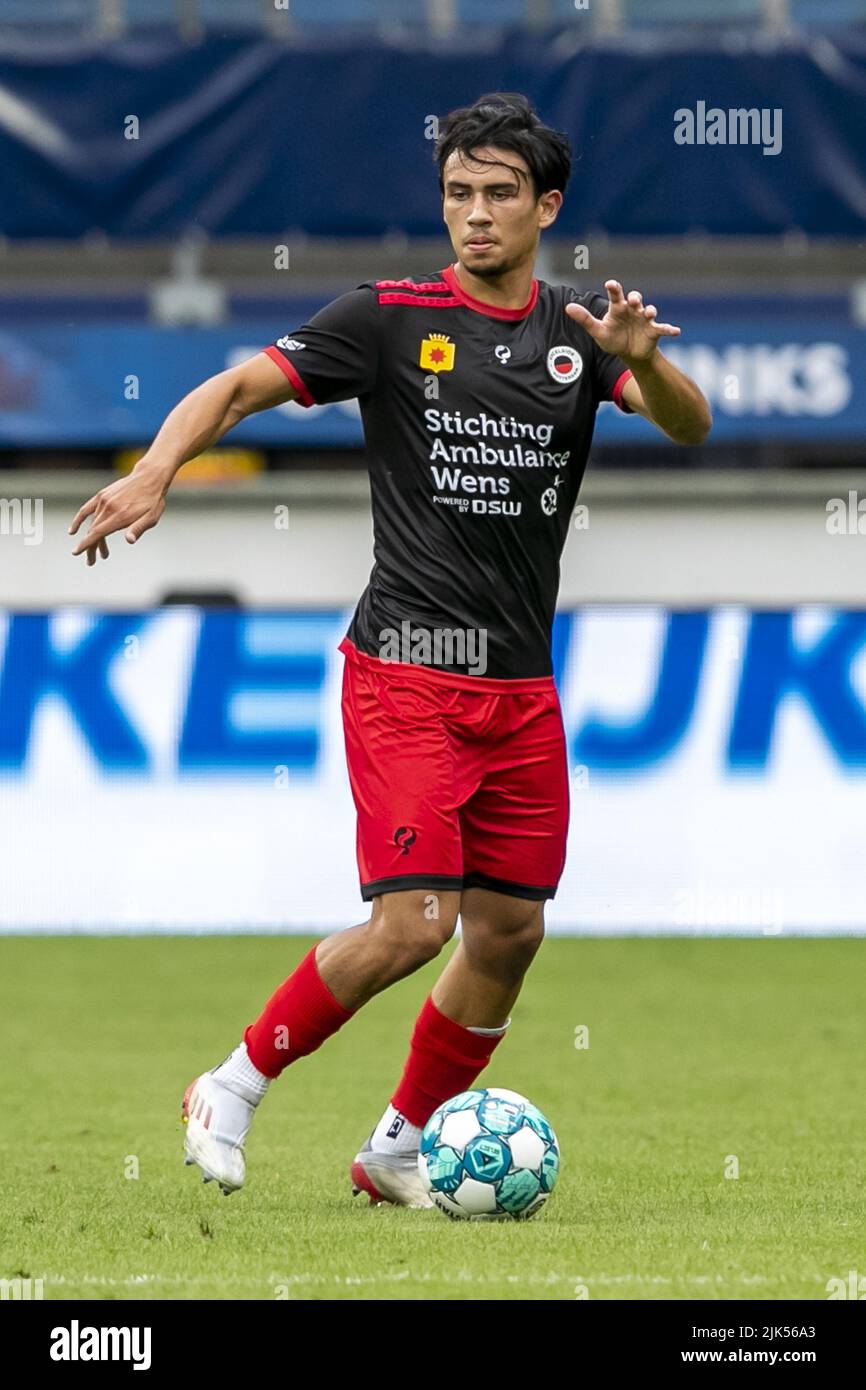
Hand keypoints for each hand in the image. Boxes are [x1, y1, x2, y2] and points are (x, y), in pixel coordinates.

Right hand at [68, 465, 167, 565]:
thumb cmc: (152, 500)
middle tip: (91, 562)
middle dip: (90, 548)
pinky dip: (79, 520)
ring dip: (92, 539)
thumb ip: (138, 528)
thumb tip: (129, 540)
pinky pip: (86, 509)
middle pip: (94, 531)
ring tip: (99, 553)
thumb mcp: (151, 517)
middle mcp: (109, 508)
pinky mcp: (102, 495)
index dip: (86, 544)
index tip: (76, 552)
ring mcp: (104, 501)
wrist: (149, 477)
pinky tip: (73, 530)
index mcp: (120, 515)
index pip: (98, 532)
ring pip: (92, 523)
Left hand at [565, 280, 680, 363]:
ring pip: (649, 310)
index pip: (616, 295)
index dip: (614, 289)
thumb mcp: (598, 331)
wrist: (630, 353)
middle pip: (636, 298)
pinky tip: (676, 331)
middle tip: (632, 301)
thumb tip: (568, 307)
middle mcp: (633, 310)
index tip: (610, 284)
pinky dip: (670, 329)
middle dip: (636, 298)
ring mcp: (645, 319)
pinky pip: (664, 328)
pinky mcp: (654, 331)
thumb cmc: (613, 339)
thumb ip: (585, 319)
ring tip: (649, 314)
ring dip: (650, 310)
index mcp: (618, 308)